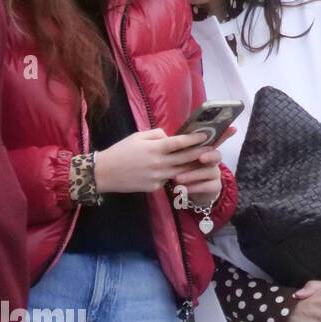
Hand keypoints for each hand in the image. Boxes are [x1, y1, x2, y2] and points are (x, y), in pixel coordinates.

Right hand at [92, 129, 212, 193]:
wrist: (105, 173)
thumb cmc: (121, 151)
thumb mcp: (138, 136)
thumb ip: (157, 135)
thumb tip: (171, 138)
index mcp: (155, 148)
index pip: (180, 142)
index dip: (195, 138)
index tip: (208, 134)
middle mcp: (160, 163)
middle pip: (186, 157)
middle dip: (202, 152)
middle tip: (215, 147)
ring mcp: (158, 177)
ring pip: (181, 171)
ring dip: (194, 166)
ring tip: (205, 161)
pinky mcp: (155, 187)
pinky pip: (168, 179)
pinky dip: (175, 175)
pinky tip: (183, 173)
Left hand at [170, 125, 235, 206]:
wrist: (188, 190)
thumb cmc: (182, 168)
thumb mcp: (178, 157)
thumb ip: (176, 147)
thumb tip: (163, 135)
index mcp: (204, 149)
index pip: (214, 138)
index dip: (225, 133)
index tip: (229, 129)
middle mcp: (213, 159)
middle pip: (215, 154)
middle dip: (208, 155)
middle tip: (200, 158)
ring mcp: (215, 173)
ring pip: (210, 171)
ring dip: (194, 174)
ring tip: (177, 178)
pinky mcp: (215, 186)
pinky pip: (208, 186)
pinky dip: (195, 187)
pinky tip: (184, 189)